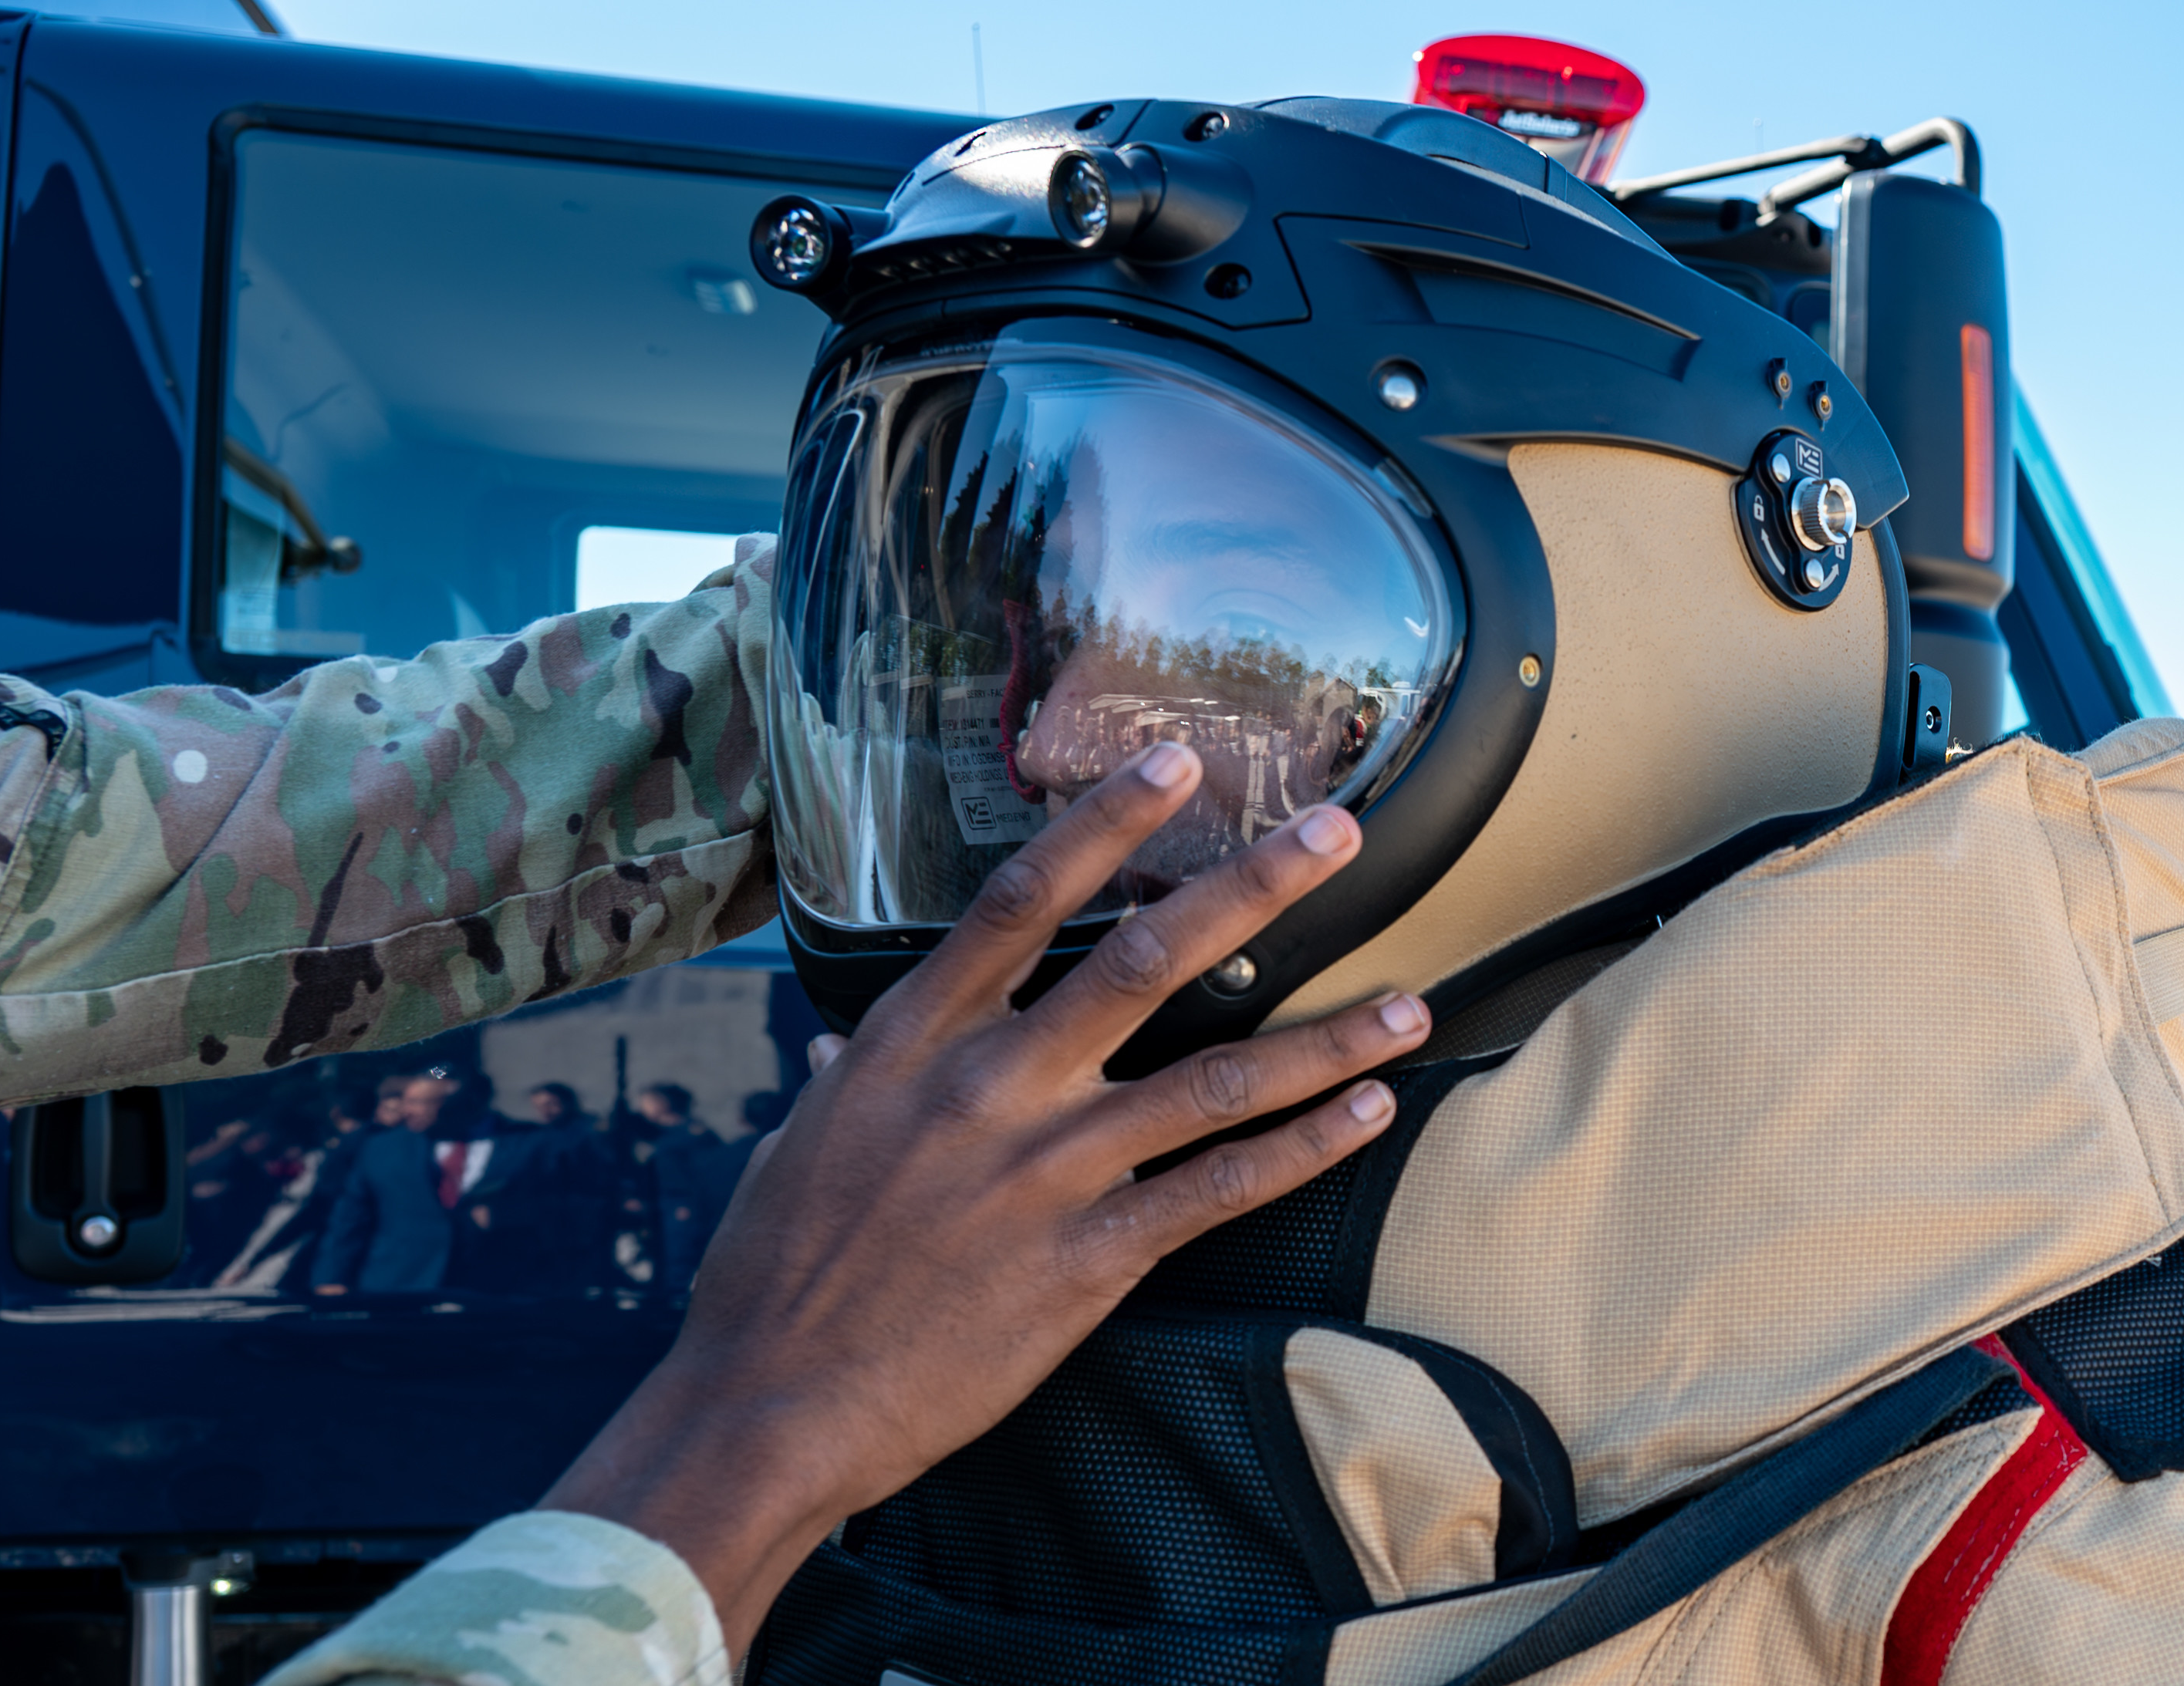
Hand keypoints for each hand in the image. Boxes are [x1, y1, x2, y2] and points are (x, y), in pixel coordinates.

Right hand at [538, 740, 1429, 1645]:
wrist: (771, 1402)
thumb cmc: (771, 1274)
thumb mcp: (797, 1144)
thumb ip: (847, 1078)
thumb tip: (841, 1042)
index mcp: (913, 1040)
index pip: (1021, 899)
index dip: (1105, 823)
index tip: (1176, 761)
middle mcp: (992, 1085)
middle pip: (1144, 959)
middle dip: (1253, 888)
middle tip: (1339, 833)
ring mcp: (1050, 1170)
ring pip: (1218, 1080)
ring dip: (1327, 1039)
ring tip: (1412, 1003)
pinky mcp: (1091, 1259)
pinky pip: (1221, 1189)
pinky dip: (1306, 1149)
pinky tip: (1369, 1113)